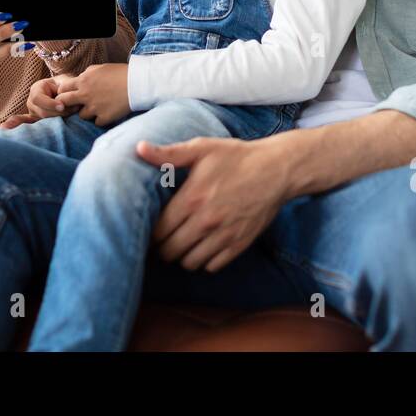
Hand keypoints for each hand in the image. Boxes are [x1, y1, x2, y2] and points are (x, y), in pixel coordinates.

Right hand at [0, 73, 78, 128]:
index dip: (50, 103)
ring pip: (41, 120)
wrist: (71, 92)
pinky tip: (3, 128)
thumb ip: (66, 90)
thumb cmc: (69, 87)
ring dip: (57, 119)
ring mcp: (32, 112)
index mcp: (37, 88)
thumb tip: (64, 100)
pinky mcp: (35, 121)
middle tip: (74, 109)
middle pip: (40, 112)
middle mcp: (31, 101)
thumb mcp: (68, 84)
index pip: (38, 98)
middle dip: (58, 113)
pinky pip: (24, 124)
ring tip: (71, 112)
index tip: (63, 106)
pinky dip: (15, 125)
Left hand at [54, 63, 131, 127]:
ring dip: (88, 112)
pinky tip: (108, 112)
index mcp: (83, 81)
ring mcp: (94, 107)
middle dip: (66, 104)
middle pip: (65, 102)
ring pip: (82, 115)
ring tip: (98, 108)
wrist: (137, 84)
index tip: (69, 94)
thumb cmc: (121, 73)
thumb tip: (80, 79)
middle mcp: (85, 95)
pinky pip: (96, 122)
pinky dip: (101, 119)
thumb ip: (87, 74)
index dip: (64, 92)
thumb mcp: (101, 68)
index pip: (62, 89)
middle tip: (75, 105)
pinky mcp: (104, 117)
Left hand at [138, 137, 287, 271]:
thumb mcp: (202, 149)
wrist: (276, 170)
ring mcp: (224, 236)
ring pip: (189, 263)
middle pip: (170, 251)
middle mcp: (206, 222)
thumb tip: (139, 148)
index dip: (151, 233)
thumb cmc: (236, 156)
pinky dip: (204, 260)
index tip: (152, 228)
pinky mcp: (239, 244)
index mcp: (192, 199)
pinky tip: (203, 246)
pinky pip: (212, 266)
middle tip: (164, 238)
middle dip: (163, 247)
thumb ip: (169, 153)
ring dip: (182, 256)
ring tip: (182, 243)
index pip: (158, 231)